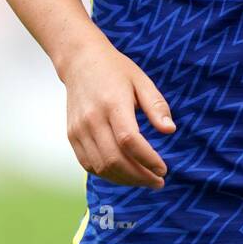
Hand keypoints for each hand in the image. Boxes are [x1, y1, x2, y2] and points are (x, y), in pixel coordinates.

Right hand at [61, 34, 175, 188]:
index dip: (147, 159)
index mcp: (113, 104)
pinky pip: (89, 164)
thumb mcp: (141, 81)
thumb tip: (170, 130)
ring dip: (125, 180)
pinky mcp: (72, 135)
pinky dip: (108, 174)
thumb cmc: (115, 70)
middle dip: (139, 177)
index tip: (163, 169)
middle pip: (115, 159)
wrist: (80, 61)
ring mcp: (79, 129)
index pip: (129, 141)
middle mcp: (92, 119)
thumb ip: (156, 106)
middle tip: (158, 181)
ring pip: (101, 167)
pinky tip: (124, 174)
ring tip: (144, 179)